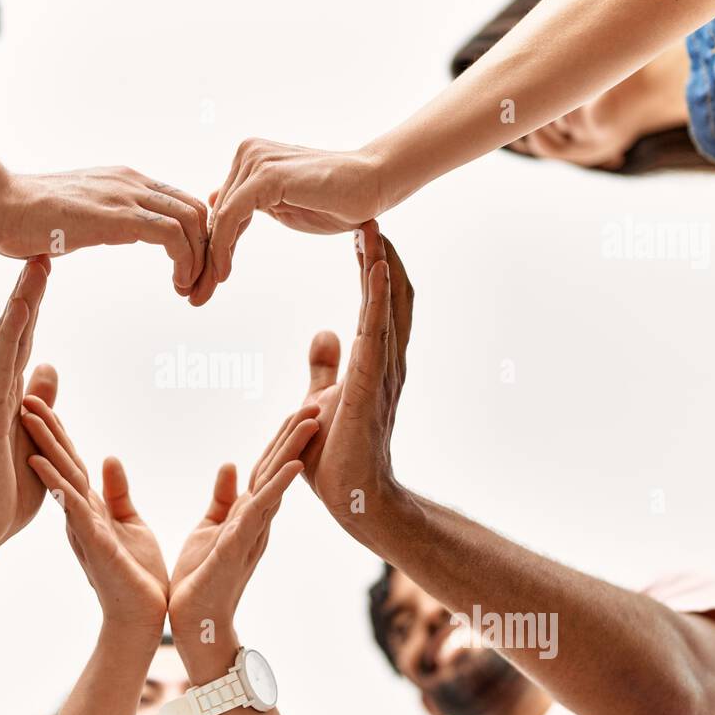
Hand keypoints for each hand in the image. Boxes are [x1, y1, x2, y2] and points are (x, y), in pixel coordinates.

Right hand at [0, 168, 208, 296]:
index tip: (193, 271)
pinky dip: (186, 260)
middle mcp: (132, 182)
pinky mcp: (117, 216)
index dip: (198, 238)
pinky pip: (172, 234)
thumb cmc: (27, 217)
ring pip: (192, 220)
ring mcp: (125, 195)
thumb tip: (115, 235)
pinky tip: (178, 283)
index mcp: (126, 181)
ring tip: (191, 290)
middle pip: (196, 210)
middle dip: (208, 251)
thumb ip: (105, 220)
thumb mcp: (81, 215)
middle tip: (201, 286)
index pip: (183, 203)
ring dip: (201, 260)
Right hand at [0, 257, 53, 561]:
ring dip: (23, 301)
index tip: (47, 272)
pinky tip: (24, 309)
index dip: (34, 308)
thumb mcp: (34, 437)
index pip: (22, 342)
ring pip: (6, 341)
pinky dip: (12, 336)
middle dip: (29, 291)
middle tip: (45, 250)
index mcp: (3, 396)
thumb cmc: (1, 493)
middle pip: (13, 332)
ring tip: (38, 265)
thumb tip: (49, 368)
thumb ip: (39, 402)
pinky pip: (2, 369)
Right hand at [20, 396, 168, 632]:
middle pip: (58, 463)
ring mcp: (83, 527)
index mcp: (88, 508)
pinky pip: (73, 507)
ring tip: (27, 415)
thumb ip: (117, 492)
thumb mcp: (129, 523)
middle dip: (43, 429)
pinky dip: (57, 483)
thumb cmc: (138, 574)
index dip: (56, 431)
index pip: (69, 461)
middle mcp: (79, 515)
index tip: (40, 400)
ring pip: (60, 478)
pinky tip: (42, 462)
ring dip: (44, 445)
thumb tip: (108, 458)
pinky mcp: (94, 543)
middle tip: (24, 395)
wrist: (144, 619)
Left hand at [168, 406, 319, 641]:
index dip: (284, 438)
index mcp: (250, 514)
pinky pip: (260, 510)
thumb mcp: (210, 528)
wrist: (193, 622)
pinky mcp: (238, 545)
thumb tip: (231, 466)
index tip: (301, 409)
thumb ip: (222, 499)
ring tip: (312, 420)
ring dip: (294, 450)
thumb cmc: (200, 578)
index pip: (269, 468)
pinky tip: (293, 465)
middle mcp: (257, 520)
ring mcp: (251, 532)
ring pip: (276, 483)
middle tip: (318, 402)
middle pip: (279, 469)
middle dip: (296, 436)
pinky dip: (277, 486)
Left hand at [191, 140, 383, 305]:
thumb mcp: (281, 206)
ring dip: (210, 259)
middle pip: (215, 215)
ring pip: (219, 218)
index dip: (209, 249)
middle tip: (196, 297)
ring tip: (205, 292)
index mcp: (250, 159)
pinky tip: (223, 273)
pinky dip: (224, 246)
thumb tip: (215, 202)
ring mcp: (256, 160)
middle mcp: (248, 153)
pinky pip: (232, 215)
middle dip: (205, 259)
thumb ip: (249, 205)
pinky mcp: (267, 174)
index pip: (220, 209)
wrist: (374, 185)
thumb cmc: (335, 201)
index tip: (201, 284)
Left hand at [299, 221, 413, 538]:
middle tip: (373, 215)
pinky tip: (373, 269)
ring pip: (387, 308)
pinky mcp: (369, 386)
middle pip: (392, 298)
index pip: (379, 305)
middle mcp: (386, 362)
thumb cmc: (337, 456)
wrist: (353, 499)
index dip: (375, 268)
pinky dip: (376, 297)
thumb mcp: (322, 399)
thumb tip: (324, 334)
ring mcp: (383, 373)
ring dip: (381, 268)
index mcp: (374, 363)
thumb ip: (325, 367)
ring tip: (374, 230)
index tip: (366, 233)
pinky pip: (375, 332)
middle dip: (383, 257)